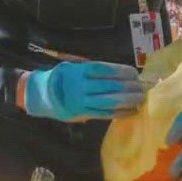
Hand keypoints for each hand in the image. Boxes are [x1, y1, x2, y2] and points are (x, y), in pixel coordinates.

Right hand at [24, 60, 143, 121]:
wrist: (39, 94)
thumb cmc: (60, 78)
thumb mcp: (72, 67)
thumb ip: (91, 70)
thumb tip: (119, 74)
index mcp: (78, 70)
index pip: (104, 69)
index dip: (121, 71)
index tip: (134, 73)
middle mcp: (79, 85)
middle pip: (109, 85)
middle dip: (128, 87)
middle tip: (142, 87)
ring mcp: (80, 100)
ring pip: (108, 101)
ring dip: (126, 100)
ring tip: (140, 99)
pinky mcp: (81, 113)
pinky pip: (104, 113)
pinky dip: (119, 113)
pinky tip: (131, 111)